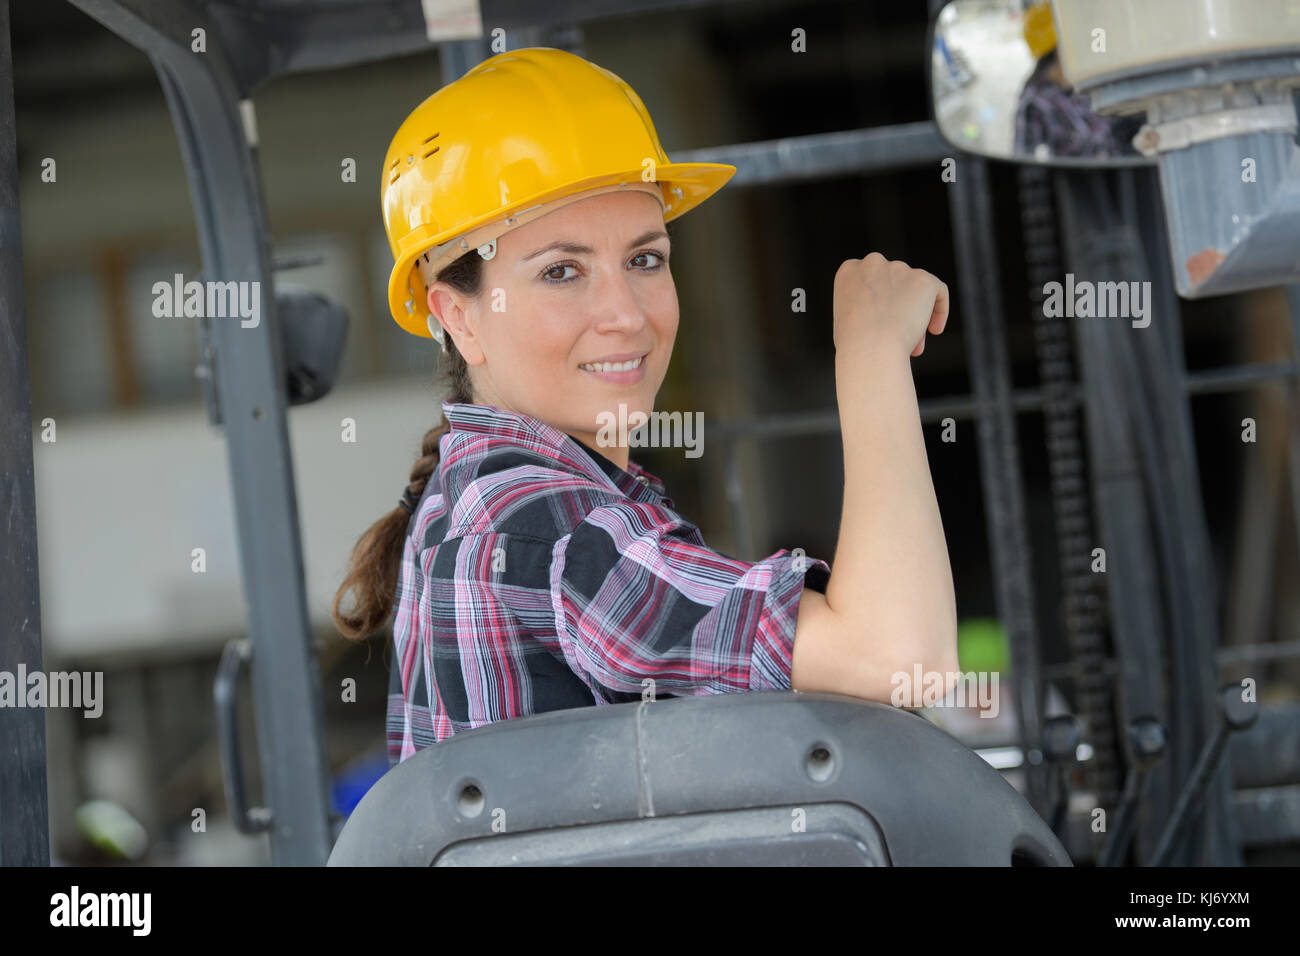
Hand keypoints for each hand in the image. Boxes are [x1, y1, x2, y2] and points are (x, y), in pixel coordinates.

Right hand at [832, 253, 949, 357]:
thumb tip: (878, 317)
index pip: (869, 279)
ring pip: (914, 292)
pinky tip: (934, 329)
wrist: (870, 348)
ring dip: (915, 316)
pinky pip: (938, 291)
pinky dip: (939, 309)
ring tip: (913, 344)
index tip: (882, 321)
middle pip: (893, 284)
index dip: (879, 301)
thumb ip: (861, 308)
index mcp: (849, 270)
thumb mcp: (845, 319)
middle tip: (901, 336)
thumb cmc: (854, 344)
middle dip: (899, 309)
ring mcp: (900, 269)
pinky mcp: (924, 280)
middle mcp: (873, 263)